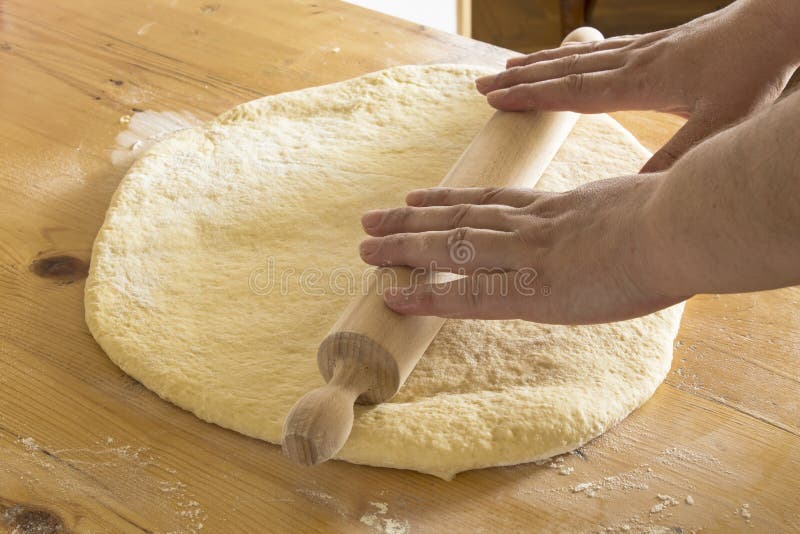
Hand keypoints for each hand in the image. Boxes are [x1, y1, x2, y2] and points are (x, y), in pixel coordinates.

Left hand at [359, 177, 684, 324]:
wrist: (681, 229)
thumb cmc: (673, 220)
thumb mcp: (636, 206)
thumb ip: (612, 218)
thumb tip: (617, 226)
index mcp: (556, 208)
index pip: (490, 204)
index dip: (449, 202)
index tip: (419, 199)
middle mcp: (531, 228)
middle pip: (458, 218)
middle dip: (411, 221)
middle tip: (371, 219)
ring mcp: (526, 256)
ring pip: (452, 247)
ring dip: (405, 248)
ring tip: (366, 247)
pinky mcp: (530, 290)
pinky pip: (468, 292)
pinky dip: (431, 293)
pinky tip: (398, 295)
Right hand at [475, 0, 799, 171]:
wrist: (777, 22)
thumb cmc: (751, 74)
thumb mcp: (716, 124)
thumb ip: (675, 157)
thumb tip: (635, 192)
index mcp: (639, 84)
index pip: (572, 92)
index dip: (531, 98)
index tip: (494, 101)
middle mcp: (633, 62)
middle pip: (564, 71)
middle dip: (522, 80)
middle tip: (484, 85)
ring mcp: (643, 49)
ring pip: (579, 57)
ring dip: (540, 64)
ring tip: (509, 67)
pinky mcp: (657, 44)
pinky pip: (600, 50)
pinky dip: (572, 54)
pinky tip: (567, 56)